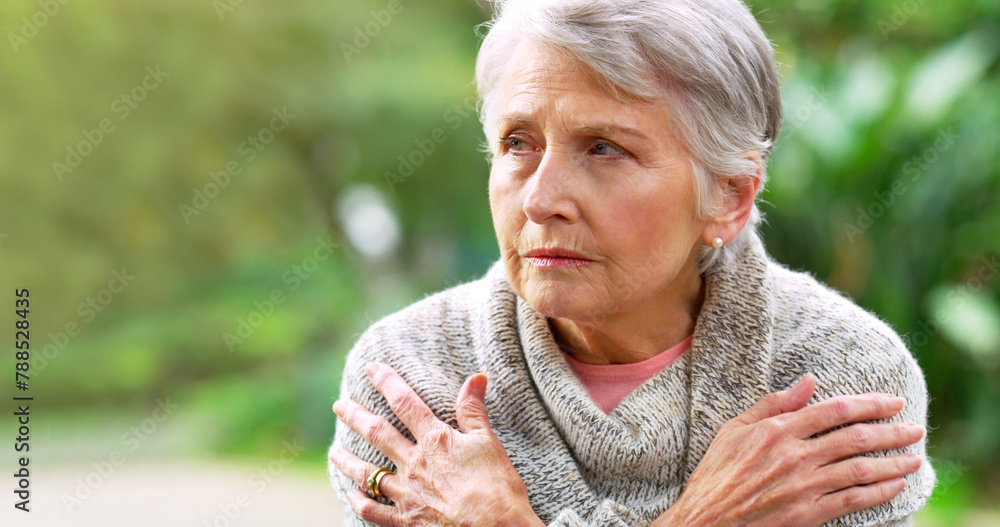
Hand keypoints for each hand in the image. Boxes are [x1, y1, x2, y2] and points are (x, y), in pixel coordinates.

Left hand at [329, 363, 543, 526]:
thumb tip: (476, 377)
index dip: (386, 381)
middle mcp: (414, 463)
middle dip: (355, 416)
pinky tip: (352, 494)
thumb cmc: (497, 487)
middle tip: (339, 406)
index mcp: (434, 440)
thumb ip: (474, 410)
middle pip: (377, 433)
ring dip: (347, 460)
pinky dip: (360, 501)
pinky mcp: (406, 519)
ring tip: (333, 452)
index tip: (371, 368)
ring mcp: (406, 492)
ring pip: (366, 472)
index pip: (404, 403)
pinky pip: (374, 510)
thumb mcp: (489, 442)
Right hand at [655, 374, 923, 526]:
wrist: (706, 520)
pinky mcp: (808, 514)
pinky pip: (853, 500)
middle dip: (891, 431)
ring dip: (893, 462)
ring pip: (860, 469)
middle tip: (915, 429)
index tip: (893, 403)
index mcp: (778, 430)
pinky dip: (878, 492)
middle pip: (855, 437)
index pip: (834, 410)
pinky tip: (895, 485)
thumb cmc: (716, 473)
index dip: (869, 404)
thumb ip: (774, 404)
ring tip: (913, 457)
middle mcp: (795, 455)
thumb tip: (808, 381)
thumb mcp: (735, 429)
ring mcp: (803, 486)